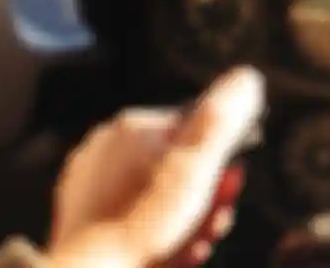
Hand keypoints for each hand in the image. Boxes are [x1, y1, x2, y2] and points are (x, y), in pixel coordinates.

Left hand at [47, 66, 264, 267]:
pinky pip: (135, 220)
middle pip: (178, 167)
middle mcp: (105, 148)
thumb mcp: (198, 160)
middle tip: (217, 220)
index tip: (233, 181)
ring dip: (187, 219)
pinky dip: (159, 235)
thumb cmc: (146, 220)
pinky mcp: (83, 220)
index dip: (222, 158)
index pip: (194, 128)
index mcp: (132, 126)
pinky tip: (173, 252)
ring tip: (196, 242)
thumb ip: (224, 117)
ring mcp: (90, 185)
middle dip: (206, 194)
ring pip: (159, 197)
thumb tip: (246, 78)